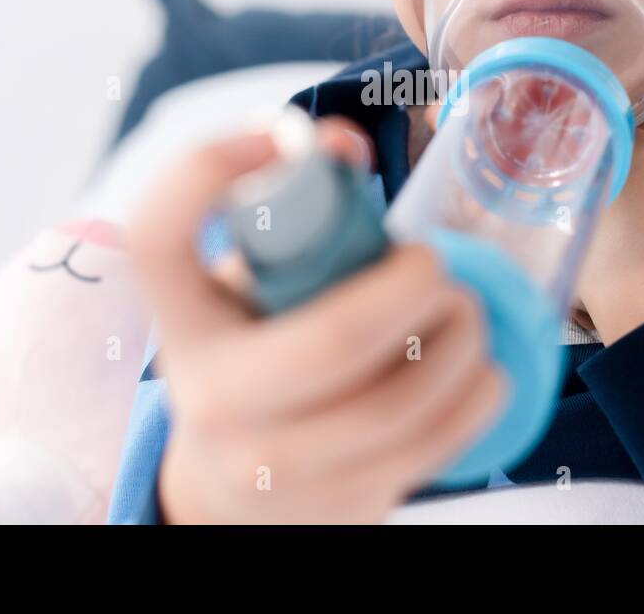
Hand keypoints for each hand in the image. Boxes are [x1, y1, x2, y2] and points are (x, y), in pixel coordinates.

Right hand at [125, 119, 504, 523]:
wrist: (232, 495)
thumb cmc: (254, 360)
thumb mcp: (251, 291)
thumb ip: (293, 214)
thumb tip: (341, 143)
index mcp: (184, 325)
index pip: (160, 238)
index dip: (210, 170)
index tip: (278, 135)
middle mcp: (214, 400)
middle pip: (332, 339)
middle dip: (413, 288)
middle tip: (436, 264)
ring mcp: (274, 466)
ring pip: (394, 405)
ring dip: (458, 343)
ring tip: (468, 314)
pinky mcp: (336, 507)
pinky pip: (425, 451)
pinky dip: (473, 399)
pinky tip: (483, 372)